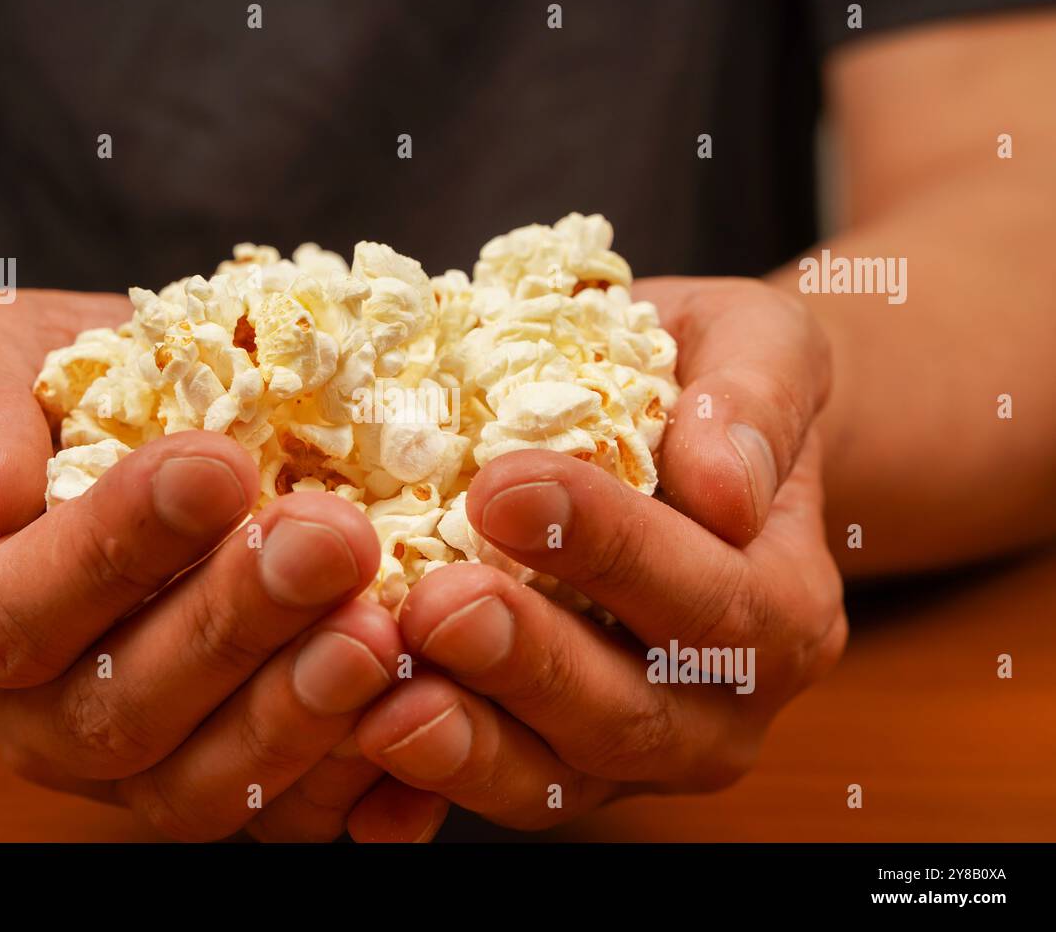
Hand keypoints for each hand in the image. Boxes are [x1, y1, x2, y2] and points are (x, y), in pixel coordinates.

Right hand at [0, 290, 420, 840]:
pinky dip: (356, 783)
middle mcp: (46, 715)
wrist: (113, 449)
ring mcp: (141, 767)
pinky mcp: (234, 786)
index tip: (217, 466)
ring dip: (297, 713)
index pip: (24, 609)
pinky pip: (287, 818)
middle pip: (125, 707)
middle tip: (331, 541)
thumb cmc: (56, 396)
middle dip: (235, 625)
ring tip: (380, 631)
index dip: (119, 546)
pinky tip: (420, 711)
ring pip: (205, 785)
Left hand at [346, 277, 846, 831]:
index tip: (505, 488)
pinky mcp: (552, 768)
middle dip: (527, 663)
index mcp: (781, 606)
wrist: (678, 440)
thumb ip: (760, 403)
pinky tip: (364, 796)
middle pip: (630, 712)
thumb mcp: (761, 348)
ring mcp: (631, 751)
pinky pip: (493, 795)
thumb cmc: (709, 382)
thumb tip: (727, 489)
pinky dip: (425, 798)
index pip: (707, 596)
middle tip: (434, 607)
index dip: (609, 550)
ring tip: (388, 708)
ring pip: (556, 779)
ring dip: (470, 750)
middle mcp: (718, 703)